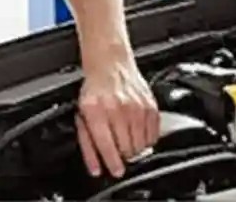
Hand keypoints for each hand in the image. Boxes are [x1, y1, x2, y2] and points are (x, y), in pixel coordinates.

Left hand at [75, 57, 159, 177]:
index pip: (107, 145)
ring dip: (134, 148)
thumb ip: (88, 144)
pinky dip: (146, 140)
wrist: (111, 64)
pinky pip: (153, 135)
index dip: (112, 163)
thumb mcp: (82, 115)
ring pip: (141, 145)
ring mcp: (137, 106)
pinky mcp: (151, 106)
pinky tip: (137, 132)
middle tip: (118, 148)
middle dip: (123, 155)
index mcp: (96, 110)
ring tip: (126, 138)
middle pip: (127, 148)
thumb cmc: (95, 91)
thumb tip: (96, 169)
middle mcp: (118, 108)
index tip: (116, 171)